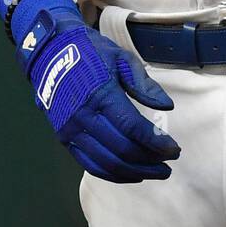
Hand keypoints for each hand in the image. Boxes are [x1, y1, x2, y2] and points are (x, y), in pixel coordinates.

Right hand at [13, 0, 180, 184]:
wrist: (50, 53)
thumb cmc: (92, 53)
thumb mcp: (122, 58)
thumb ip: (144, 84)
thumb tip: (167, 107)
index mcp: (101, 94)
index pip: (133, 128)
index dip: (156, 143)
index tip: (175, 151)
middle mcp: (84, 117)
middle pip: (122, 150)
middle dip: (150, 162)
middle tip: (169, 165)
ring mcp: (71, 131)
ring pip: (107, 163)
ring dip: (134, 173)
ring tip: (155, 172)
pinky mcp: (64, 139)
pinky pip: (90, 165)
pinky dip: (113, 174)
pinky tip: (131, 174)